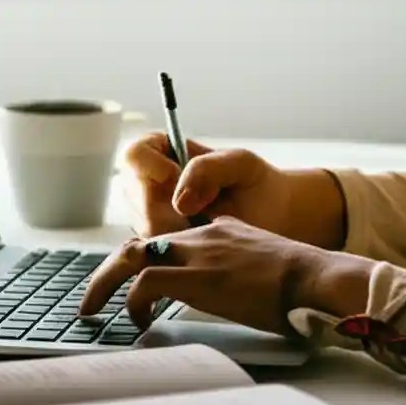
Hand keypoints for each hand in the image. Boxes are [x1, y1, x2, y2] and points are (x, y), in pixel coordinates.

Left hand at [79, 216, 373, 334]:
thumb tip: (233, 290)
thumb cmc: (301, 281)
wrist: (316, 279)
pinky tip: (137, 320)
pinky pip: (147, 285)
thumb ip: (240, 265)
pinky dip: (133, 302)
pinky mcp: (198, 278)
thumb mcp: (264, 262)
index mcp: (219, 231)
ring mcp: (198, 255)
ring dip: (106, 283)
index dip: (145, 260)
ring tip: (93, 308)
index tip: (133, 282)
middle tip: (93, 296)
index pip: (168, 239)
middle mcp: (203, 237)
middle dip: (109, 269)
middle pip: (139, 243)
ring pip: (131, 257)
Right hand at [121, 133, 346, 247]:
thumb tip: (179, 202)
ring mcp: (150, 216)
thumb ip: (208, 169)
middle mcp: (148, 184)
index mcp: (162, 152)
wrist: (272, 216)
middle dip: (162, 208)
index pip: (134, 156)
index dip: (149, 168)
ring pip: (142, 227)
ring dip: (173, 232)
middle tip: (197, 215)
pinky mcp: (159, 245)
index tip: (174, 177)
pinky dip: (177, 251)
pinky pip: (154, 252)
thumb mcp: (238, 164)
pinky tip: (202, 247)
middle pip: (133, 195)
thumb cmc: (255, 183)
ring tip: (207, 229)